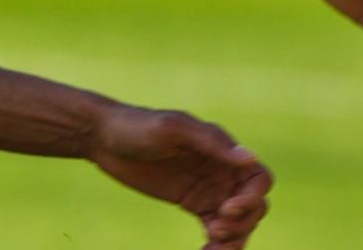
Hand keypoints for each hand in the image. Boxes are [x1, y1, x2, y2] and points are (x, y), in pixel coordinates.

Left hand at [90, 106, 270, 249]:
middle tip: (213, 231)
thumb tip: (249, 157)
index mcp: (222, 150)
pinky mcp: (192, 203)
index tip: (226, 209)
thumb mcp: (172, 128)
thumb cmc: (137, 125)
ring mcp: (208, 189)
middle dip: (242, 223)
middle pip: (253, 206)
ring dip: (233, 240)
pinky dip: (218, 244)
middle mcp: (221, 171)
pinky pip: (216, 228)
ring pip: (238, 222)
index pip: (259, 179)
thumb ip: (210, 141)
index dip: (251, 198)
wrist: (103, 138)